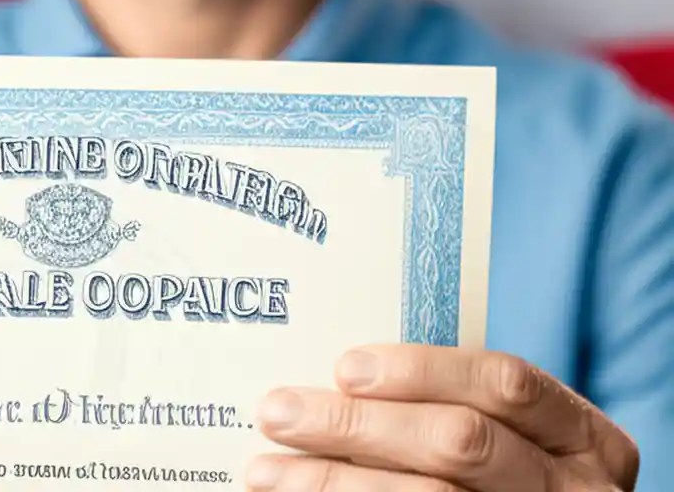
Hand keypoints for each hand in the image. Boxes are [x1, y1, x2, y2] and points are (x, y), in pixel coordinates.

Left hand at [247, 345, 639, 490]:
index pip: (503, 384)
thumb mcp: (501, 432)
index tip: (344, 367)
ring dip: (331, 483)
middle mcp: (574, 489)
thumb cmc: (497, 470)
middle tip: (276, 412)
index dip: (422, 371)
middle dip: (356, 425)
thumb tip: (331, 375)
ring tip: (264, 471)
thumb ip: (441, 402)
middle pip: (458, 443)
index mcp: (582, 436)